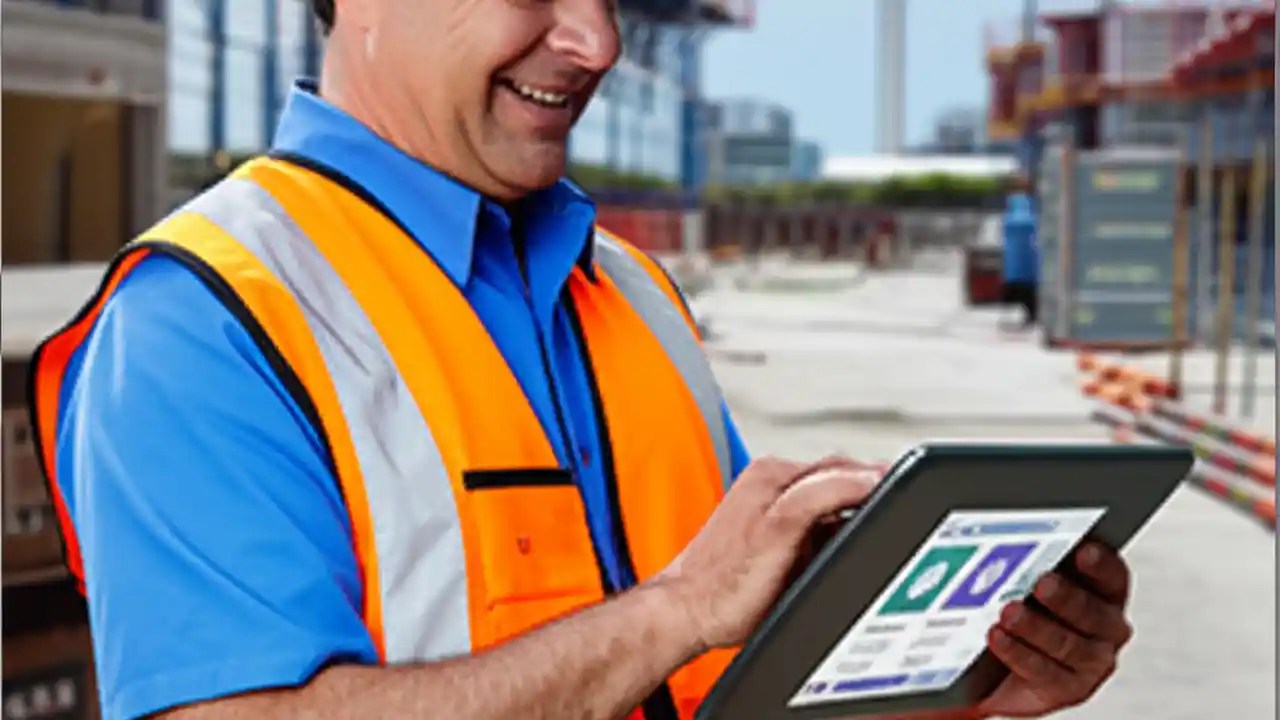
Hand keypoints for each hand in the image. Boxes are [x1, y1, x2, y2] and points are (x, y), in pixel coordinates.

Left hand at [651, 456, 881, 651]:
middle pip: (841, 480)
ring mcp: (774, 505)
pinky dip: (836, 530)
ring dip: (854, 512)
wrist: (691, 613)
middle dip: (870, 494)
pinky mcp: (775, 529)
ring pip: (832, 502)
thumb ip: (821, 493)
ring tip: (872, 532)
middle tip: (897, 514)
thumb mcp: (781, 529)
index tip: (904, 491)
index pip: (843, 466)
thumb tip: (865, 477)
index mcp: (772, 472)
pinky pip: (818, 521)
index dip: (877, 479)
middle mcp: (772, 481)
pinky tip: (840, 547)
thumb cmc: (725, 584)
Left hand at [974, 542, 1133, 717]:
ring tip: (1009, 613)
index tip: (1084, 551)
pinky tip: (998, 637)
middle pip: (1094, 613)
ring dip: (1037, 628)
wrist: (998, 667)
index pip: (1112, 577)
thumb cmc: (1018, 608)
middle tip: (1042, 583)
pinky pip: (1046, 672)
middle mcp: (1106, 628)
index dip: (1102, 565)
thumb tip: (1005, 542)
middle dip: (1067, 597)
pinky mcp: (1068, 688)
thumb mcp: (1024, 580)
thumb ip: (1028, 563)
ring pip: (1069, 645)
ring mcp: (1091, 661)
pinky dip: (1019, 653)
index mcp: (1103, 593)